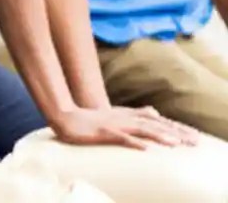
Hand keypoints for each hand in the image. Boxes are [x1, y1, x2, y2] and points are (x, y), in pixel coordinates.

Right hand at [49, 106, 200, 148]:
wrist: (65, 118)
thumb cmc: (91, 120)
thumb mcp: (116, 115)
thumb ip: (135, 114)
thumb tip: (155, 112)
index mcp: (128, 114)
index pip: (158, 120)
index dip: (176, 127)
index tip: (194, 135)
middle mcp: (124, 117)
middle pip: (155, 124)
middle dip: (175, 132)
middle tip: (193, 141)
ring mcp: (113, 124)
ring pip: (141, 130)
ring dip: (159, 136)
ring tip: (175, 143)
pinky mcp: (102, 133)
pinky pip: (120, 138)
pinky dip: (134, 142)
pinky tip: (145, 148)